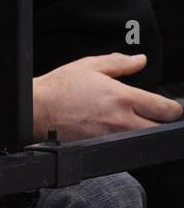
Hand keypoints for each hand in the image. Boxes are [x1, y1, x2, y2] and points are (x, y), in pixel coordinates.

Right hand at [32, 53, 181, 142]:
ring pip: (144, 140)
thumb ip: (118, 62)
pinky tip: (113, 130)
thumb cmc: (59, 87)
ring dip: (143, 132)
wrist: (37, 110)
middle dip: (161, 122)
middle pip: (159, 129)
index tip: (170, 107)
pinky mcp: (102, 148)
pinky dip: (126, 140)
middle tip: (152, 114)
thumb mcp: (88, 66)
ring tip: (131, 121)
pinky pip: (124, 148)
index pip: (164, 109)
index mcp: (121, 97)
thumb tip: (140, 60)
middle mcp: (121, 120)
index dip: (173, 108)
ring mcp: (112, 137)